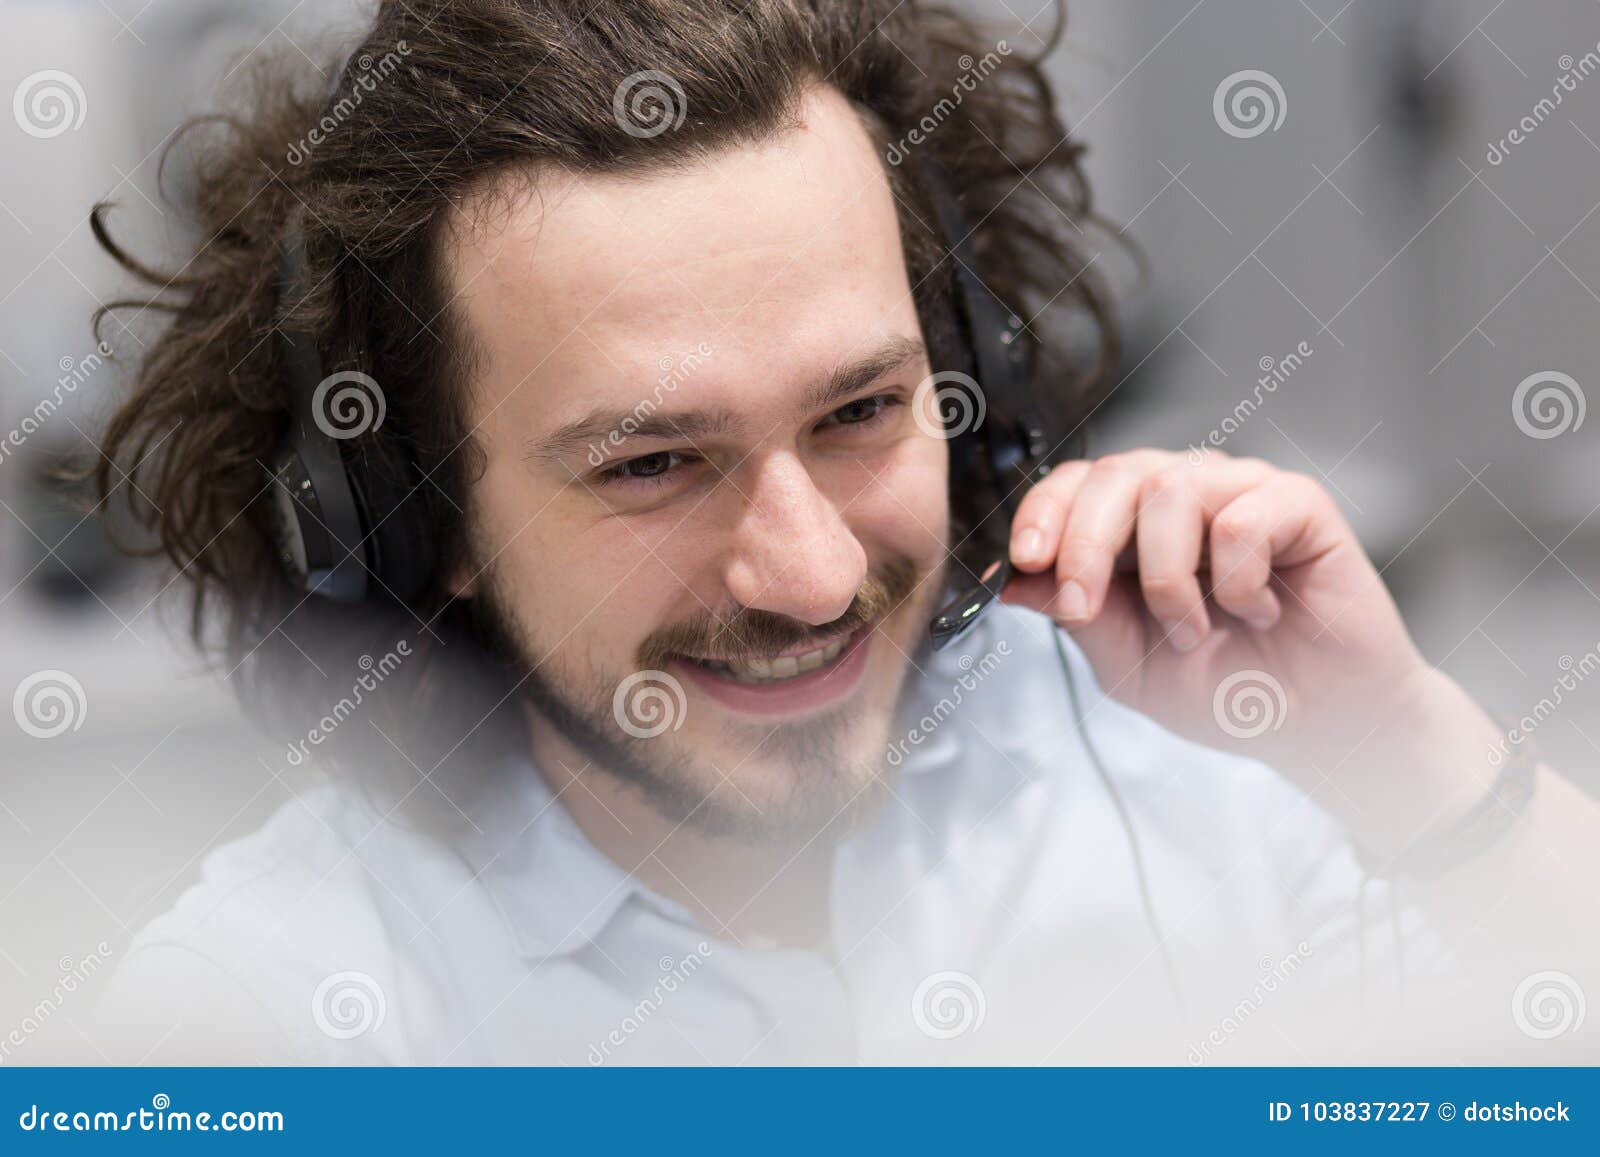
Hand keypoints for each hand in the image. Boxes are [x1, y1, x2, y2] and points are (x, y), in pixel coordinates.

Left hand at [998, 448, 1496, 837]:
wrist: (1316, 725)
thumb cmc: (1226, 688)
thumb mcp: (1129, 665)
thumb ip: (1077, 617)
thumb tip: (1012, 582)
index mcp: (1134, 524)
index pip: (1075, 484)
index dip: (1042, 511)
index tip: (1022, 561)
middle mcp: (1184, 493)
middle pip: (1114, 474)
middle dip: (1084, 544)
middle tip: (1084, 607)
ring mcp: (1241, 490)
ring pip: (1171, 490)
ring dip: (1166, 578)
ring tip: (1191, 632)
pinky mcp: (1298, 502)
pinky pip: (1240, 519)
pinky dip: (1236, 580)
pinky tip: (1258, 612)